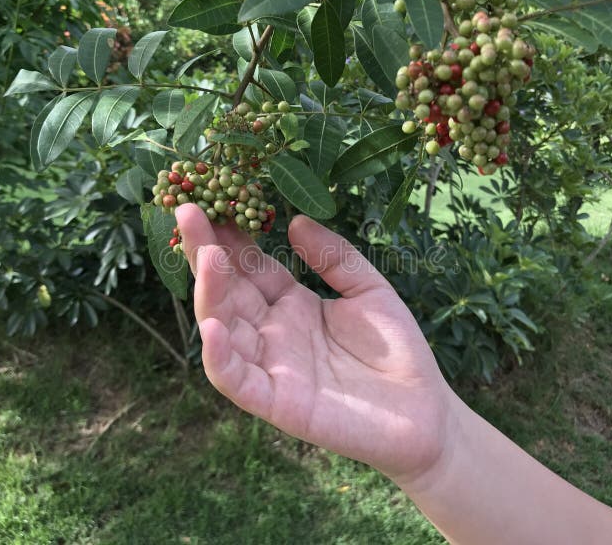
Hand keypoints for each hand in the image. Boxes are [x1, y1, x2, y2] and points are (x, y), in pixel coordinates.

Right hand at [176, 204, 456, 482]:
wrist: (424, 412)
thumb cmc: (397, 352)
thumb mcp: (369, 290)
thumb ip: (334, 257)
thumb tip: (295, 220)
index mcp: (292, 304)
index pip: (250, 266)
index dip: (231, 235)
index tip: (213, 198)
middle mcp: (273, 331)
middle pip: (228, 289)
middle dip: (206, 252)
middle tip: (187, 211)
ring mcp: (270, 366)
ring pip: (224, 327)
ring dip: (210, 294)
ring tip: (207, 256)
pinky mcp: (276, 401)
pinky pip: (236, 379)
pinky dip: (220, 356)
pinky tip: (215, 327)